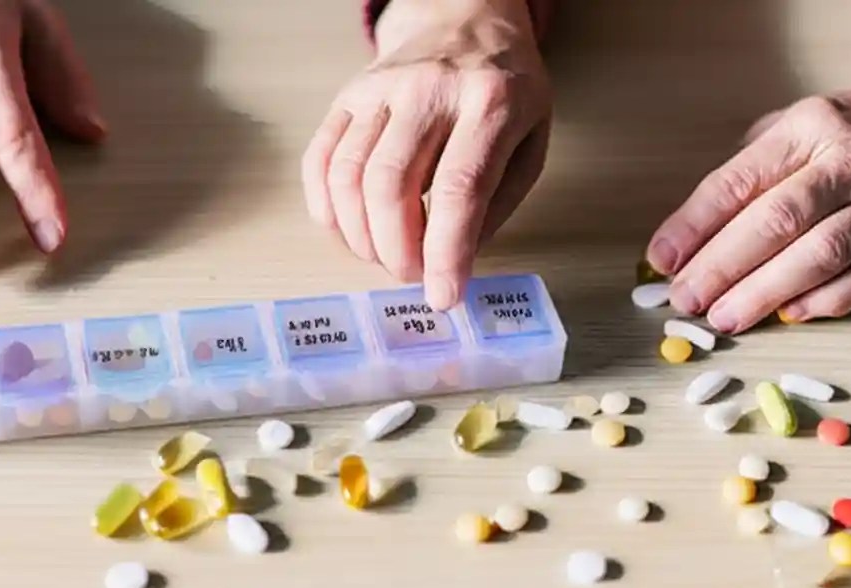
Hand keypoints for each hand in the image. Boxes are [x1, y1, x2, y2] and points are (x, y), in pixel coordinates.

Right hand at [302, 0, 551, 309]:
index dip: (446, 253)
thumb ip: (495, 202)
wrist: (464, 19)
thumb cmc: (504, 90)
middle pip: (392, 186)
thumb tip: (452, 263)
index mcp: (491, 101)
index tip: (442, 296)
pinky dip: (327, 209)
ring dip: (361, 236)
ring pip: (350, 177)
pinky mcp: (347, 95)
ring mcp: (380, 88)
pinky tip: (348, 230)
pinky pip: (321, 160)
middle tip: (410, 276)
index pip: (459, 189)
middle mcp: (430, 89)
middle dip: (397, 251)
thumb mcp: (530, 141)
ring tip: (384, 255)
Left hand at [647, 55, 850, 332]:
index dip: (693, 225)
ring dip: (764, 293)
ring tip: (725, 318)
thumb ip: (765, 153)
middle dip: (720, 267)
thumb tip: (708, 209)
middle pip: (772, 223)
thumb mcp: (821, 112)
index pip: (738, 180)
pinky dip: (828, 301)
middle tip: (684, 301)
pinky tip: (792, 316)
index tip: (661, 258)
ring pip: (818, 255)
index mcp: (813, 126)